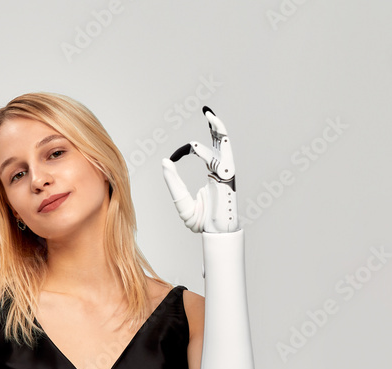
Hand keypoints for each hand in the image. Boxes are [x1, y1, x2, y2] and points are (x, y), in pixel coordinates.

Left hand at [161, 106, 238, 233]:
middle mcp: (222, 172)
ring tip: (210, 115)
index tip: (174, 157)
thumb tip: (164, 161)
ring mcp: (226, 175)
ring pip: (224, 146)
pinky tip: (196, 143)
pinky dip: (207, 150)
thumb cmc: (201, 221)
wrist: (212, 234)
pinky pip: (218, 160)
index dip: (189, 150)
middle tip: (207, 112)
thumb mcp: (181, 201)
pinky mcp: (227, 180)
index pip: (204, 154)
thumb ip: (173, 182)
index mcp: (214, 175)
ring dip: (218, 130)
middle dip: (216, 127)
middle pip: (221, 143)